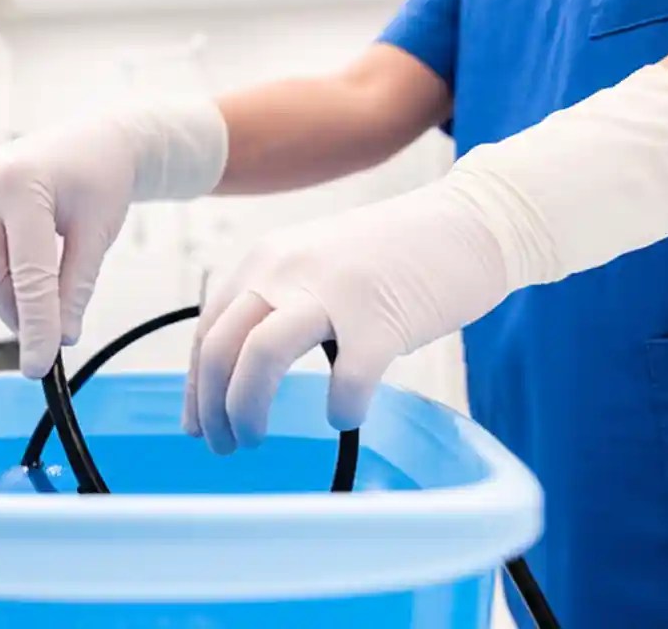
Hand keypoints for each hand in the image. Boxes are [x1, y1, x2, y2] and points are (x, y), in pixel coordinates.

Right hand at [0, 101, 226, 376]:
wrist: (102, 138)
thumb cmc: (106, 179)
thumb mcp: (98, 235)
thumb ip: (76, 287)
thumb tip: (61, 337)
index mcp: (21, 183)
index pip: (28, 272)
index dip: (35, 324)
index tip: (40, 365)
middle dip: (17, 314)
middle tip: (45, 344)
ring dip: (11, 298)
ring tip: (44, 316)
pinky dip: (9, 277)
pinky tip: (33, 290)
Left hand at [183, 181, 508, 453]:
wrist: (470, 222)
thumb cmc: (393, 258)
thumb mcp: (316, 265)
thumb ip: (277, 304)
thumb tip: (237, 375)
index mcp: (266, 259)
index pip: (207, 331)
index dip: (197, 387)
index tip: (199, 426)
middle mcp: (287, 268)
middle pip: (220, 347)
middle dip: (213, 408)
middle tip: (226, 445)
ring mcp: (334, 291)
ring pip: (260, 356)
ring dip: (246, 410)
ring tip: (255, 440)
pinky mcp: (383, 318)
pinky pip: (345, 382)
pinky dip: (339, 410)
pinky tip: (344, 415)